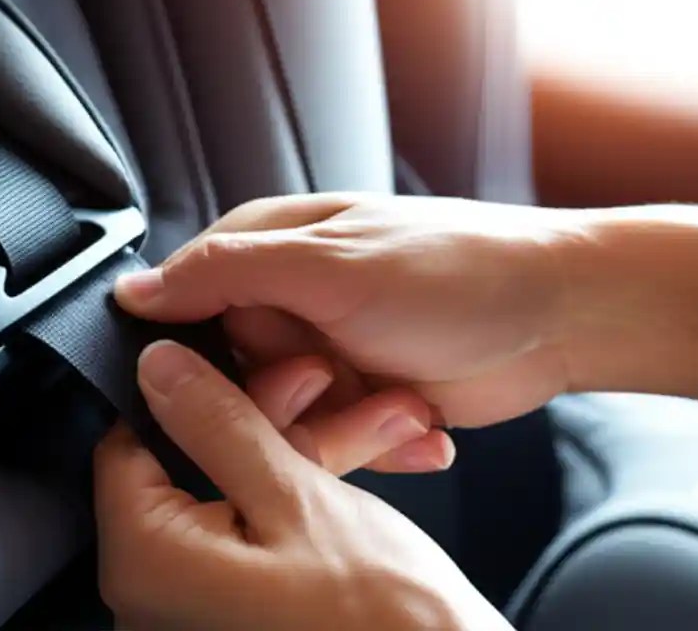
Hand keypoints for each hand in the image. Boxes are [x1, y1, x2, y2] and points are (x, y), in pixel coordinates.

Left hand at [95, 340, 510, 630]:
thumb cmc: (380, 621)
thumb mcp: (297, 497)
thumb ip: (218, 425)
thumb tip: (160, 368)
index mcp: (146, 566)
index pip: (127, 444)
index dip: (190, 392)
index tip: (248, 365)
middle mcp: (154, 598)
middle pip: (186, 467)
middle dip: (264, 418)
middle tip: (324, 384)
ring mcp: (197, 610)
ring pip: (232, 496)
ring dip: (298, 453)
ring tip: (371, 423)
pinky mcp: (238, 614)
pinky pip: (254, 537)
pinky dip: (300, 502)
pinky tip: (355, 467)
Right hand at [116, 193, 581, 429]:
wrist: (562, 317)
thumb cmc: (460, 270)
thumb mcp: (329, 265)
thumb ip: (224, 274)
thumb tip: (135, 289)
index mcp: (268, 251)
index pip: (183, 307)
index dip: (201, 352)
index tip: (239, 370)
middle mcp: (288, 304)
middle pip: (230, 379)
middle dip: (285, 401)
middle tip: (331, 383)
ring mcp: (323, 355)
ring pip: (280, 424)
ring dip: (343, 427)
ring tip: (398, 401)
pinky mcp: (358, 403)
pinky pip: (333, 446)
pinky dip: (378, 442)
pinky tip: (418, 419)